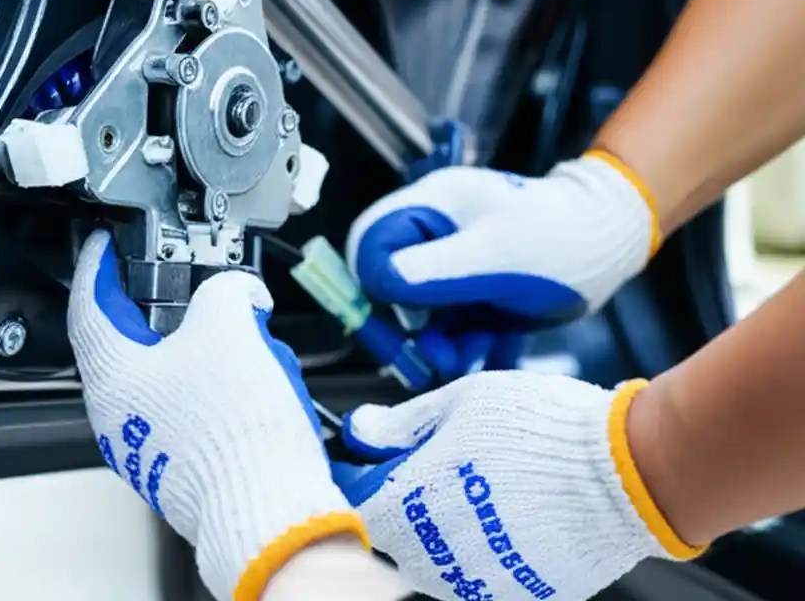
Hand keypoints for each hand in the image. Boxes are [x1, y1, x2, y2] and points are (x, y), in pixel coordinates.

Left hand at [68, 230, 368, 600]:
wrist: (268, 510)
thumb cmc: (236, 431)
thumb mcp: (229, 326)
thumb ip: (225, 291)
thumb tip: (234, 292)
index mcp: (111, 377)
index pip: (90, 306)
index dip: (99, 266)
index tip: (104, 245)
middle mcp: (119, 417)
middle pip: (132, 343)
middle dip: (171, 309)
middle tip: (190, 284)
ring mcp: (147, 446)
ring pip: (169, 378)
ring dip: (206, 351)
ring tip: (247, 340)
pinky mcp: (180, 467)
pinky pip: (191, 411)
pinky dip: (218, 387)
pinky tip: (254, 383)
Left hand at [332, 371, 702, 600]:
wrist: (629, 473)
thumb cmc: (545, 430)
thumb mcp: (459, 401)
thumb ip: (401, 423)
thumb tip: (362, 429)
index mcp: (406, 504)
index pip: (353, 500)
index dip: (360, 475)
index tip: (373, 458)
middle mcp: (433, 555)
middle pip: (391, 537)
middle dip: (403, 504)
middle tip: (438, 468)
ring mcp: (475, 584)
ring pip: (435, 562)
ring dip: (442, 530)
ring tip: (483, 489)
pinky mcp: (517, 596)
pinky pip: (482, 576)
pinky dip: (485, 551)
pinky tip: (513, 515)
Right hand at [345, 151, 657, 383]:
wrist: (610, 242)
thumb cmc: (558, 236)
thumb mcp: (493, 253)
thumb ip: (431, 269)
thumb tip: (378, 283)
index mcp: (430, 208)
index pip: (370, 243)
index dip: (371, 283)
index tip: (393, 319)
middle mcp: (434, 236)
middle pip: (387, 283)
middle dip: (405, 324)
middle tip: (433, 353)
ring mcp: (453, 266)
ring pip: (417, 314)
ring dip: (435, 343)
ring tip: (464, 356)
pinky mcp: (472, 295)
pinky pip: (449, 327)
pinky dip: (461, 347)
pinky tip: (483, 353)